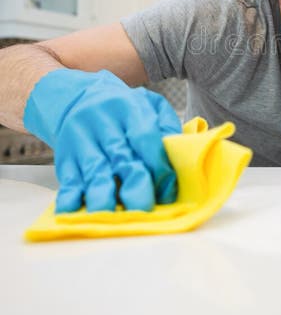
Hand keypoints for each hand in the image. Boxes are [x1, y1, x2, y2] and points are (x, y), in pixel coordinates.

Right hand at [24, 69, 181, 211]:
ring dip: (103, 197)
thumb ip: (167, 126)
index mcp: (128, 107)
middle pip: (121, 157)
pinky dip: (72, 200)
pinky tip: (77, 213)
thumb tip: (181, 154)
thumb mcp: (149, 104)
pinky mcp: (65, 159)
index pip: (145, 138)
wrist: (77, 98)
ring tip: (113, 216)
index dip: (158, 166)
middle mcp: (103, 123)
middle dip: (134, 186)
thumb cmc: (123, 109)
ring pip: (94, 172)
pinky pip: (68, 182)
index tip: (168, 192)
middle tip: (144, 208)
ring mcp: (81, 141)